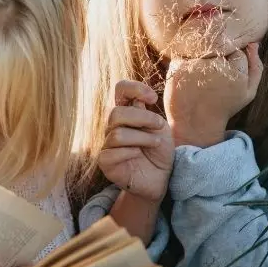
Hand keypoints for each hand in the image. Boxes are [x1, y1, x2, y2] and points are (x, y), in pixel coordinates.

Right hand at [97, 80, 173, 203]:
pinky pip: (111, 153)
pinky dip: (130, 153)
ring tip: (155, 144)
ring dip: (142, 138)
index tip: (152, 99)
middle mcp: (113, 126)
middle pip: (117, 113)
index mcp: (127, 114)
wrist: (162, 178)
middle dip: (142, 118)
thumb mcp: (159, 129)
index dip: (134, 88)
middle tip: (159, 128)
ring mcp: (107, 144)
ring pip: (117, 134)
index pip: (121, 89)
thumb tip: (136, 102)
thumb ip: (146, 113)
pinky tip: (138, 156)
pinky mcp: (105, 162)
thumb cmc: (160, 152)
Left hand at [165, 42, 262, 147]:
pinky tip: (188, 79)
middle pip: (219, 47)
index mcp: (236, 72)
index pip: (237, 51)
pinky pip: (183, 55)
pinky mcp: (178, 68)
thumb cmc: (224, 106)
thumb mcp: (248, 92)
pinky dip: (185, 63)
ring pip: (201, 49)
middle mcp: (216, 66)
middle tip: (212, 78)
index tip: (226, 77)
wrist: (196, 124)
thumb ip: (256, 67)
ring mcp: (195, 66)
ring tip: (200, 78)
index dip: (232, 63)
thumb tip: (254, 44)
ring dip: (201, 59)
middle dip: (217, 59)